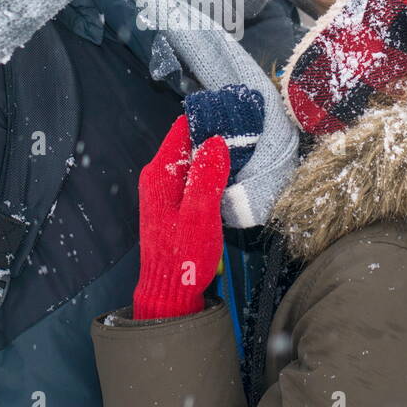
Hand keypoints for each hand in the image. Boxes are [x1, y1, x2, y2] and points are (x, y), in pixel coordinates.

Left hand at [133, 115, 230, 319]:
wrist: (170, 291)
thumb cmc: (184, 256)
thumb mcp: (201, 214)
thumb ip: (207, 176)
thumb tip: (216, 141)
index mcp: (160, 173)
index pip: (182, 129)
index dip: (207, 120)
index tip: (234, 115)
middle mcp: (159, 177)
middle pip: (188, 142)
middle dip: (214, 136)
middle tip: (247, 132)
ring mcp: (165, 190)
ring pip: (193, 160)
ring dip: (215, 156)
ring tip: (245, 149)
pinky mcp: (174, 203)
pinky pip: (194, 177)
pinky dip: (211, 172)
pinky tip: (230, 175)